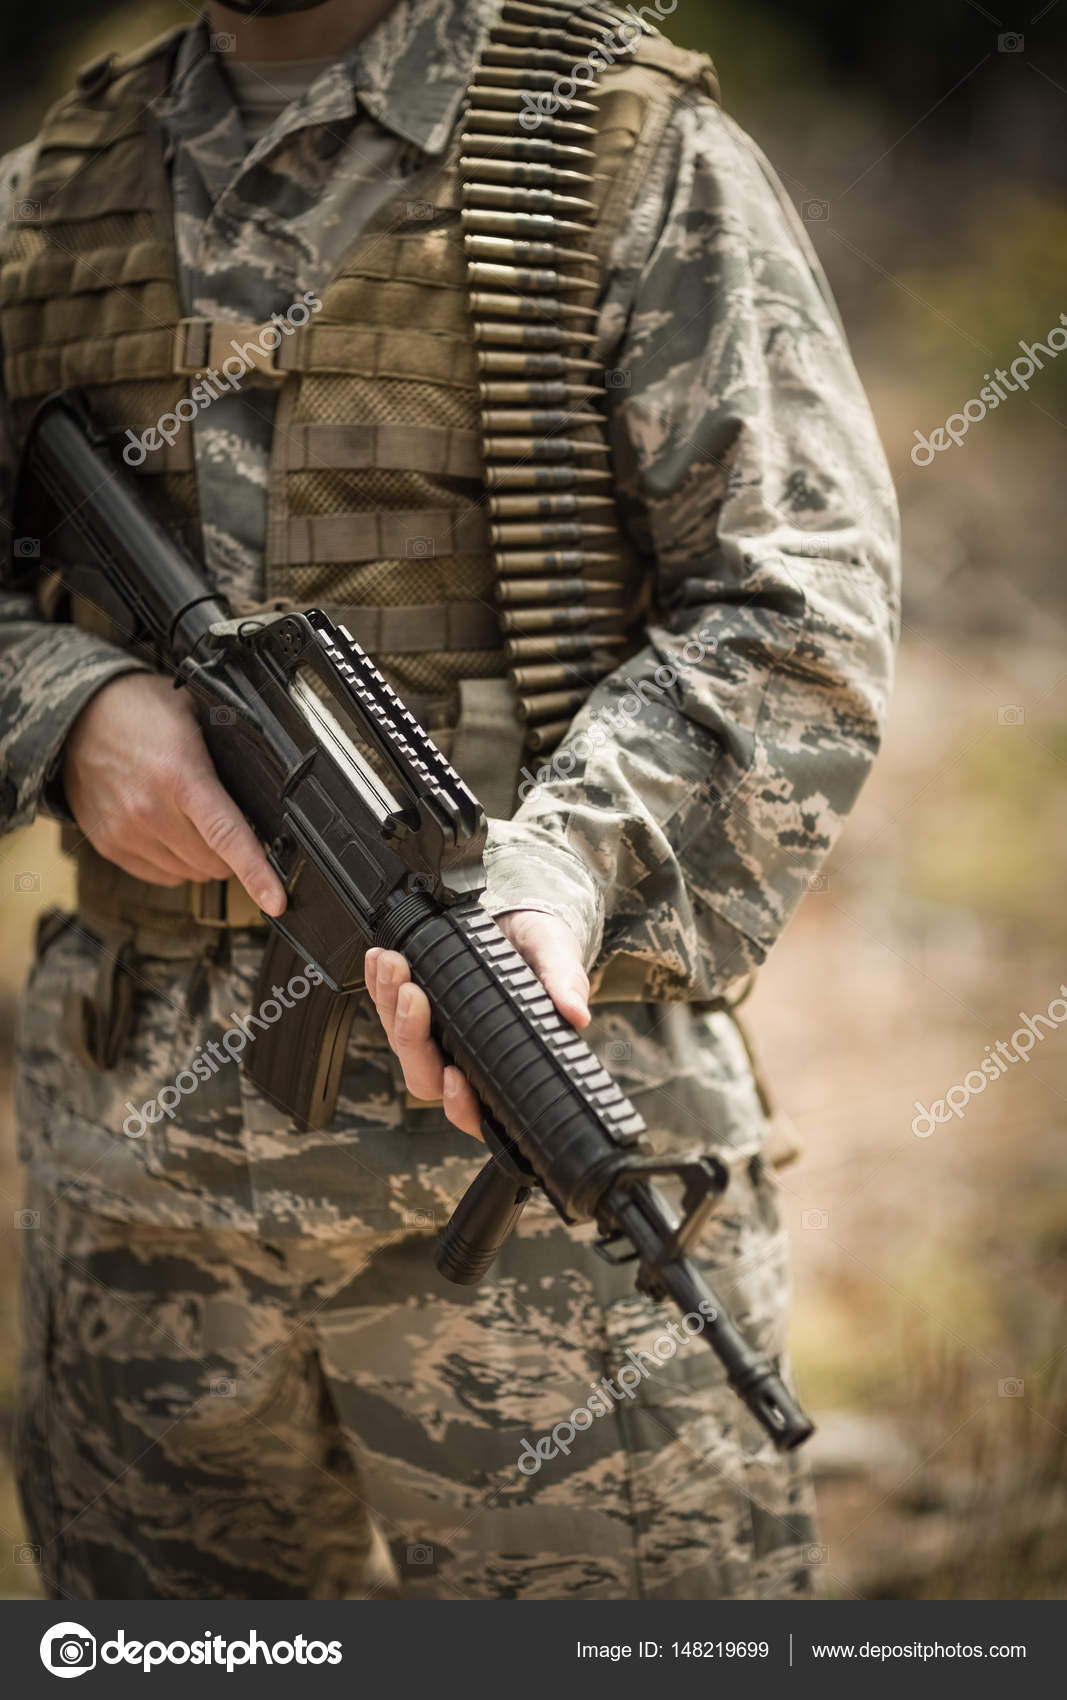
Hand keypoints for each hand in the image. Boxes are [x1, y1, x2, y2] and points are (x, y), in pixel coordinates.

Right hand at [63, 672, 286, 913]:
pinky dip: (177, 863)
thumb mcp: (197, 714)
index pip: (228, 837)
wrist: (79, 714)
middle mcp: (150, 812)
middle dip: (233, 853)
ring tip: (193, 820)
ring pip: (190, 874)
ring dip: (204, 858)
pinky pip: (162, 876)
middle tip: (228, 822)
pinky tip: (173, 831)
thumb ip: (230, 753)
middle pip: (214, 863)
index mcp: (180, 777)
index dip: (257, 874)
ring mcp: (126, 833)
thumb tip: (268, 791)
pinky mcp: (110, 846)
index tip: (276, 901)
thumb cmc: (141, 709)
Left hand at [364, 910, 589, 1139]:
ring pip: (403, 1042)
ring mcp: (437, 1037)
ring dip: (390, 1005)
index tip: (454, 1077)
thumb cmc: (543, 952)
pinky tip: (378, 959)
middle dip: (412, 1036)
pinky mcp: (416, 1009)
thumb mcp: (558, 958)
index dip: (461, 1106)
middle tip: (412, 993)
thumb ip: (565, 984)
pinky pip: (390, 1009)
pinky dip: (379, 985)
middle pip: (426, 1076)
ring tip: (393, 964)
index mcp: (502, 1063)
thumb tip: (577, 1013)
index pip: (478, 1109)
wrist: (521, 922)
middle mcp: (466, 1058)